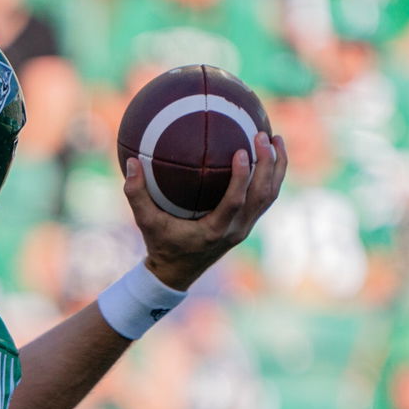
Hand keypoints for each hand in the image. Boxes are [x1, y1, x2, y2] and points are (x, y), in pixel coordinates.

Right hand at [123, 130, 287, 290]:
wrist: (176, 272)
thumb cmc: (160, 244)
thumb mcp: (145, 222)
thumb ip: (136, 194)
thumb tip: (131, 162)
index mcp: (214, 231)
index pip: (235, 202)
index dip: (242, 178)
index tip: (241, 152)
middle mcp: (236, 230)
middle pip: (262, 196)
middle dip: (268, 165)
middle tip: (263, 136)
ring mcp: (245, 227)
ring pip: (270, 196)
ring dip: (277, 167)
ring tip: (277, 138)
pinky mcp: (247, 224)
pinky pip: (266, 197)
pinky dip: (271, 175)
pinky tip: (268, 154)